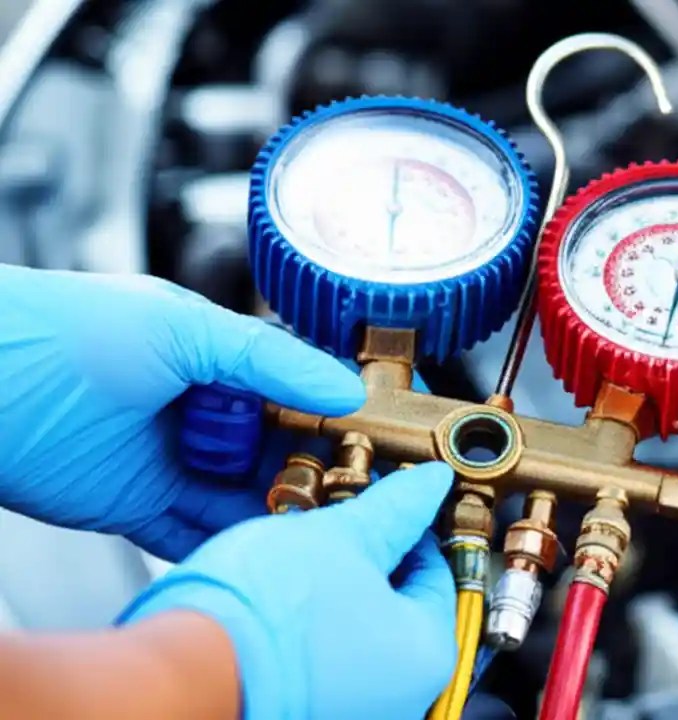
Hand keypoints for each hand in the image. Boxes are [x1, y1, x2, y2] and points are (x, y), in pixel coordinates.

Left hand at [0, 264, 364, 559]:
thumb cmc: (64, 329)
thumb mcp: (184, 329)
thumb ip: (269, 360)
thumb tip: (345, 387)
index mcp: (213, 356)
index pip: (293, 390)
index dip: (335, 415)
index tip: (376, 438)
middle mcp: (196, 407)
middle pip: (276, 448)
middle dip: (315, 469)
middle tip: (353, 489)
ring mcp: (168, 458)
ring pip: (242, 493)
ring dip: (278, 509)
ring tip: (318, 523)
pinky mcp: (136, 506)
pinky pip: (196, 531)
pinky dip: (229, 539)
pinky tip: (266, 545)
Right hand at [118, 463, 457, 719]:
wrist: (172, 679)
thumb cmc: (257, 618)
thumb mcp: (339, 537)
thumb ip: (393, 510)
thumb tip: (428, 486)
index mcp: (427, 655)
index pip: (437, 575)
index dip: (405, 529)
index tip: (382, 508)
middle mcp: (399, 700)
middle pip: (396, 611)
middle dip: (366, 565)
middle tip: (334, 533)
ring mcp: (350, 715)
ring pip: (353, 639)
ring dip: (331, 599)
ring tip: (296, 566)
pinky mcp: (300, 718)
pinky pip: (317, 669)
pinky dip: (304, 638)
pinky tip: (274, 608)